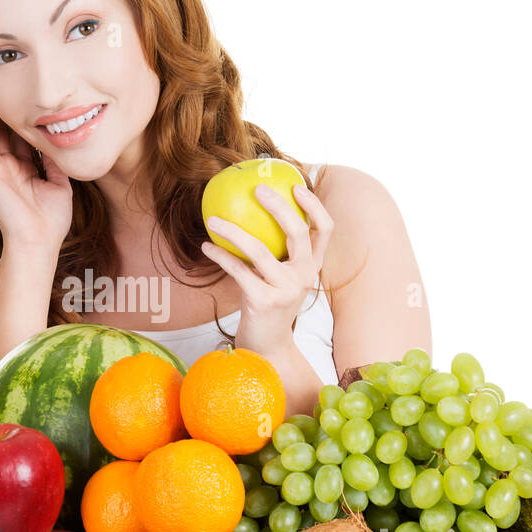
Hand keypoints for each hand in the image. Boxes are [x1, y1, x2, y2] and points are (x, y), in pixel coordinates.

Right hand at [0, 89, 73, 254]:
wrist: (38, 242)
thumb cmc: (50, 221)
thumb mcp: (60, 186)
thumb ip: (55, 164)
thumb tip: (58, 144)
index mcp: (25, 171)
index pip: (23, 139)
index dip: (26, 120)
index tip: (33, 100)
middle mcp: (8, 167)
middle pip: (6, 131)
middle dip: (9, 109)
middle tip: (13, 84)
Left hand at [200, 182, 333, 354]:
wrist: (266, 347)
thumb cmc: (267, 304)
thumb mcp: (278, 277)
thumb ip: (275, 251)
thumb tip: (251, 210)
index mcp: (312, 267)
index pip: (325, 230)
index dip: (314, 204)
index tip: (296, 185)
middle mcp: (305, 276)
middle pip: (298, 232)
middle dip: (279, 206)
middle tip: (257, 189)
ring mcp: (286, 290)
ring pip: (259, 250)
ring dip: (232, 230)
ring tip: (212, 219)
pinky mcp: (264, 301)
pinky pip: (238, 270)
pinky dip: (220, 255)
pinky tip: (206, 246)